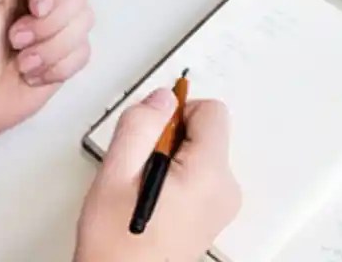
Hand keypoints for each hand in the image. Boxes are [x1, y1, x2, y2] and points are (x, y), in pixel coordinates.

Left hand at [0, 0, 92, 144]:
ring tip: (19, 61)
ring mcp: (59, 26)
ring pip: (85, 22)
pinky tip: (31, 74)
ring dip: (50, 47)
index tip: (35, 6)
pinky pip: (83, 53)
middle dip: (51, 20)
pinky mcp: (66, 56)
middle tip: (15, 39)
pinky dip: (56, 67)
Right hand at [76, 91, 241, 261]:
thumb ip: (140, 125)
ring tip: (144, 189)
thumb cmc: (117, 243)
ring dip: (171, 159)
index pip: (211, 111)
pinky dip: (176, 177)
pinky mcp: (212, 214)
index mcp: (209, 174)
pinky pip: (200, 175)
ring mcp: (222, 204)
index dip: (176, 113)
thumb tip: (161, 98)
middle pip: (207, 131)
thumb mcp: (116, 173)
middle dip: (171, 138)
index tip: (151, 135)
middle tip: (140, 169)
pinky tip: (154, 200)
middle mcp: (225, 189)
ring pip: (200, 152)